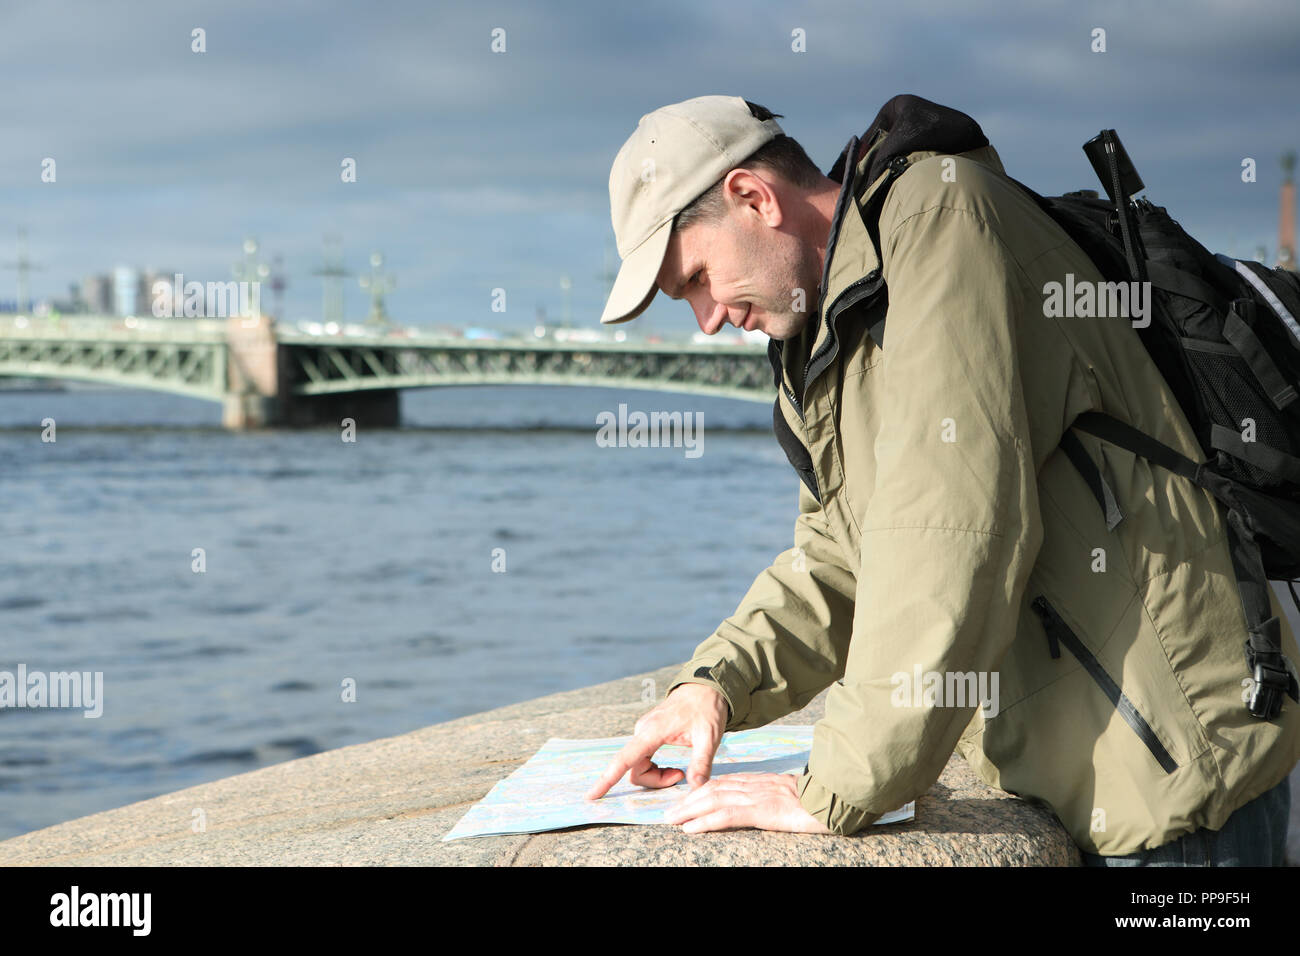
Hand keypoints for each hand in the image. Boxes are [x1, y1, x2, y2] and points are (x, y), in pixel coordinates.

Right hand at [585, 682, 727, 799]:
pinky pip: (643, 760)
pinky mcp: (648, 735)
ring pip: (638, 766)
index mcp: (652, 732)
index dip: (607, 779)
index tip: (591, 795)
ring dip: (656, 776)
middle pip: (634, 769)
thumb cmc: (707, 708)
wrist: (704, 688)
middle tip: (681, 776)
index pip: (624, 760)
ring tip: (680, 771)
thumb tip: (696, 787)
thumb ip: (701, 763)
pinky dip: (655, 769)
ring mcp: (644, 733)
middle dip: (655, 781)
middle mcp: (642, 732)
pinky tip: (673, 767)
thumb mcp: (709, 737)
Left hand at [663, 772, 833, 833]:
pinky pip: (728, 815)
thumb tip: (766, 804)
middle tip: (670, 812)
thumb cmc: (820, 799)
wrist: (837, 798)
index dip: (702, 790)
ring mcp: (758, 796)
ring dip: (689, 811)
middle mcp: (755, 785)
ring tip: (672, 820)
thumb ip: (775, 796)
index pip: (725, 782)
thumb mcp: (792, 794)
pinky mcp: (763, 811)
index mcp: (762, 781)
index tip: (686, 799)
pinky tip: (691, 828)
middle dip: (689, 800)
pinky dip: (706, 821)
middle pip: (714, 789)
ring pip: (714, 800)